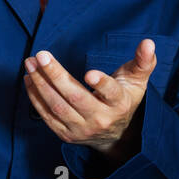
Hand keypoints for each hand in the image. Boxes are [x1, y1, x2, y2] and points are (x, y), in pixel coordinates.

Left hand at [23, 39, 156, 159]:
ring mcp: (82, 129)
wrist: (116, 136)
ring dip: (41, 84)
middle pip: (75, 98)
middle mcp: (101, 119)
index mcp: (120, 104)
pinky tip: (30, 79)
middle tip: (41, 55)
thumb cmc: (125, 99)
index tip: (89, 73)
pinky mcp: (67, 134)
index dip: (101, 84)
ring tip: (30, 63)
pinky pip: (47, 116)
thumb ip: (143, 61)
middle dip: (55, 76)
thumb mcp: (137, 81)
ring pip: (58, 106)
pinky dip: (36, 97)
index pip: (111, 94)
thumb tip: (148, 43)